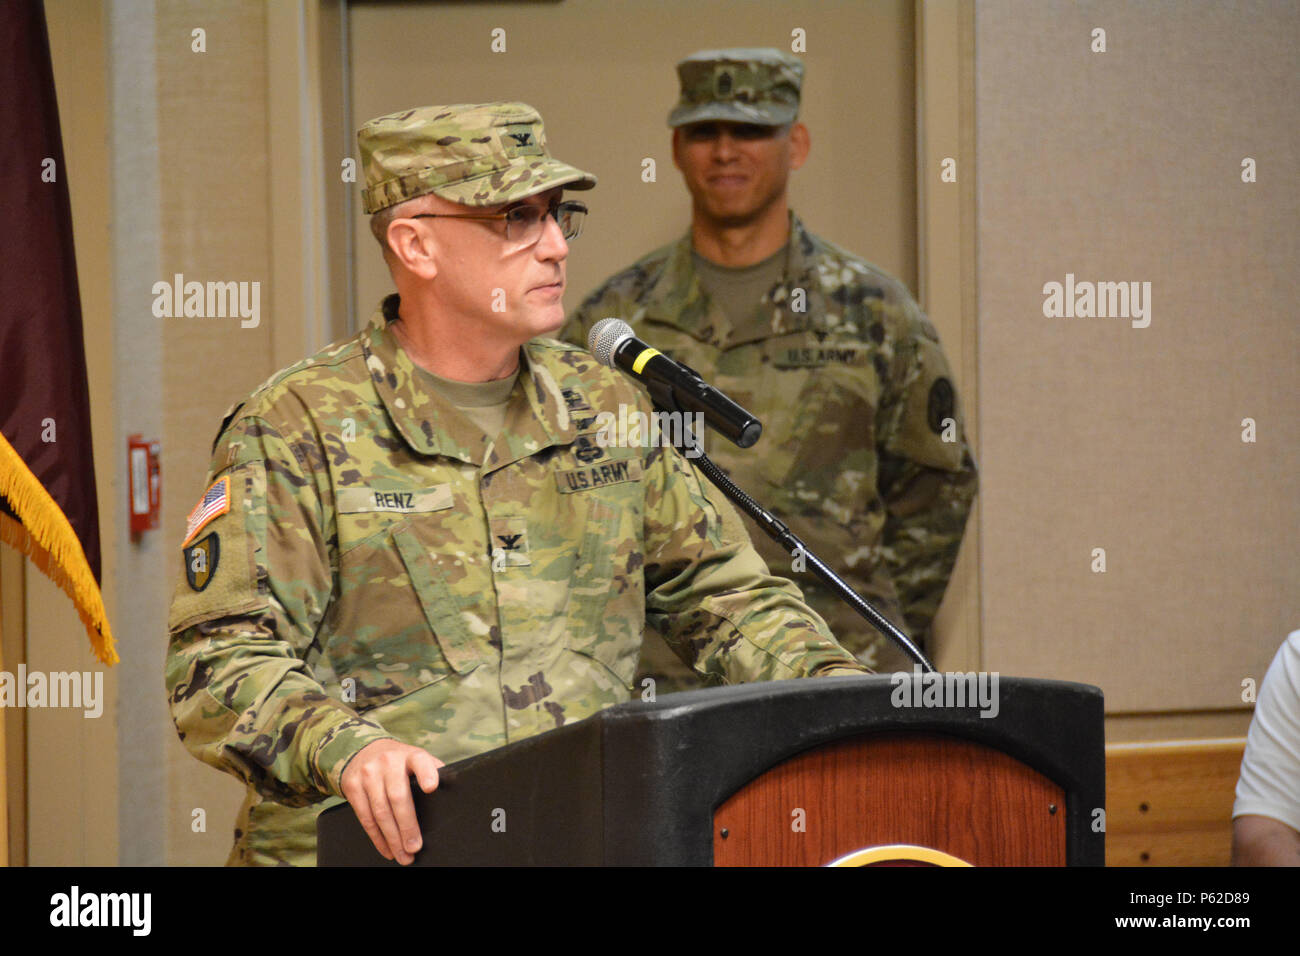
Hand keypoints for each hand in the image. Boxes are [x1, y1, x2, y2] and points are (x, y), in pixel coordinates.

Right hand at [340, 738, 443, 864]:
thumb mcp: (415, 759)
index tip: (431, 787)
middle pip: (398, 797)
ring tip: (403, 855)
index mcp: (410, 755)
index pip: (420, 761)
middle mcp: (388, 762)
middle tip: (415, 846)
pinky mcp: (352, 787)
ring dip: (392, 838)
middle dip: (407, 825)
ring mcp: (368, 774)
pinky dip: (377, 838)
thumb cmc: (399, 762)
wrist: (363, 751)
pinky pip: (365, 818)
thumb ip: (432, 771)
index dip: (426, 773)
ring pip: (380, 811)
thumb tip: (454, 788)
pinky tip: (387, 849)